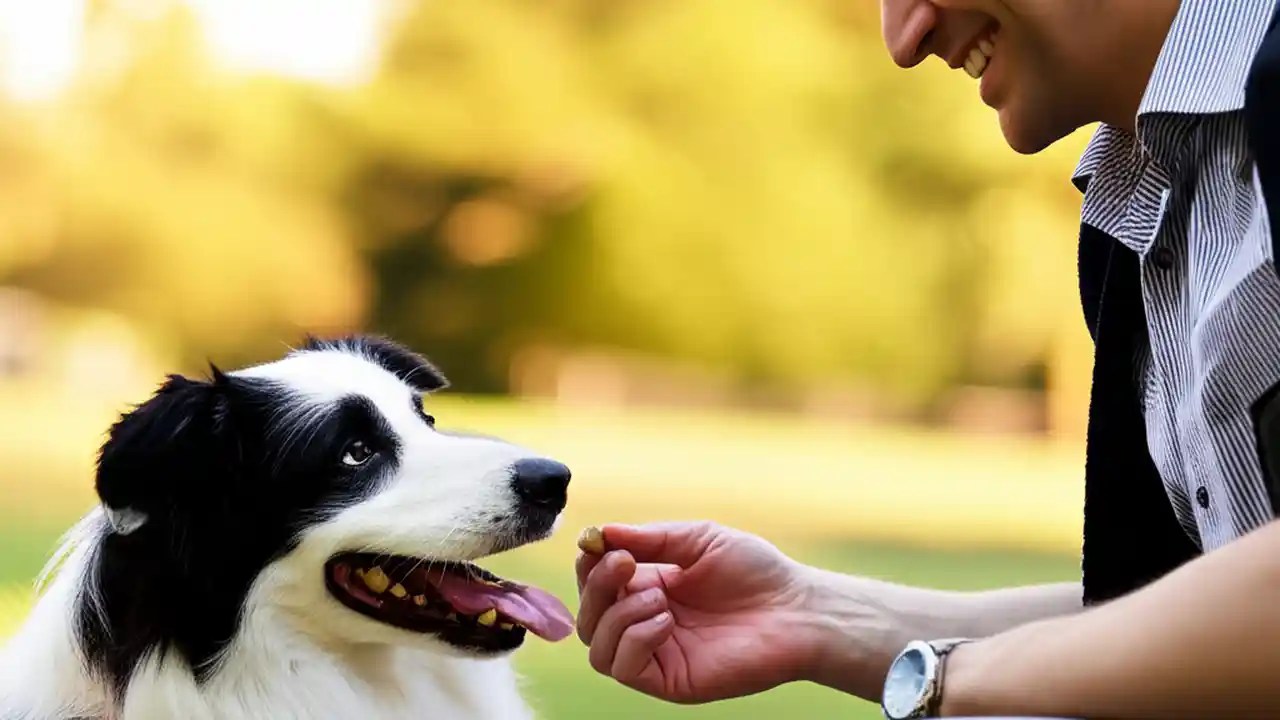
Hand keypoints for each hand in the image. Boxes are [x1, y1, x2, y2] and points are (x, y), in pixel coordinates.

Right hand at [574, 521, 821, 703]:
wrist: (797, 609)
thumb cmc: (757, 571)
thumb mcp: (699, 539)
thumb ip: (650, 538)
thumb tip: (600, 533)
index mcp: (650, 586)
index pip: (595, 583)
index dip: (589, 564)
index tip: (600, 543)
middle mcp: (647, 622)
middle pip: (588, 615)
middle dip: (597, 586)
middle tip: (624, 564)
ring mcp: (657, 654)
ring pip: (596, 646)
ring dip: (616, 615)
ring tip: (660, 597)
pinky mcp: (670, 680)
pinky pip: (624, 668)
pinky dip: (634, 639)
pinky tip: (666, 620)